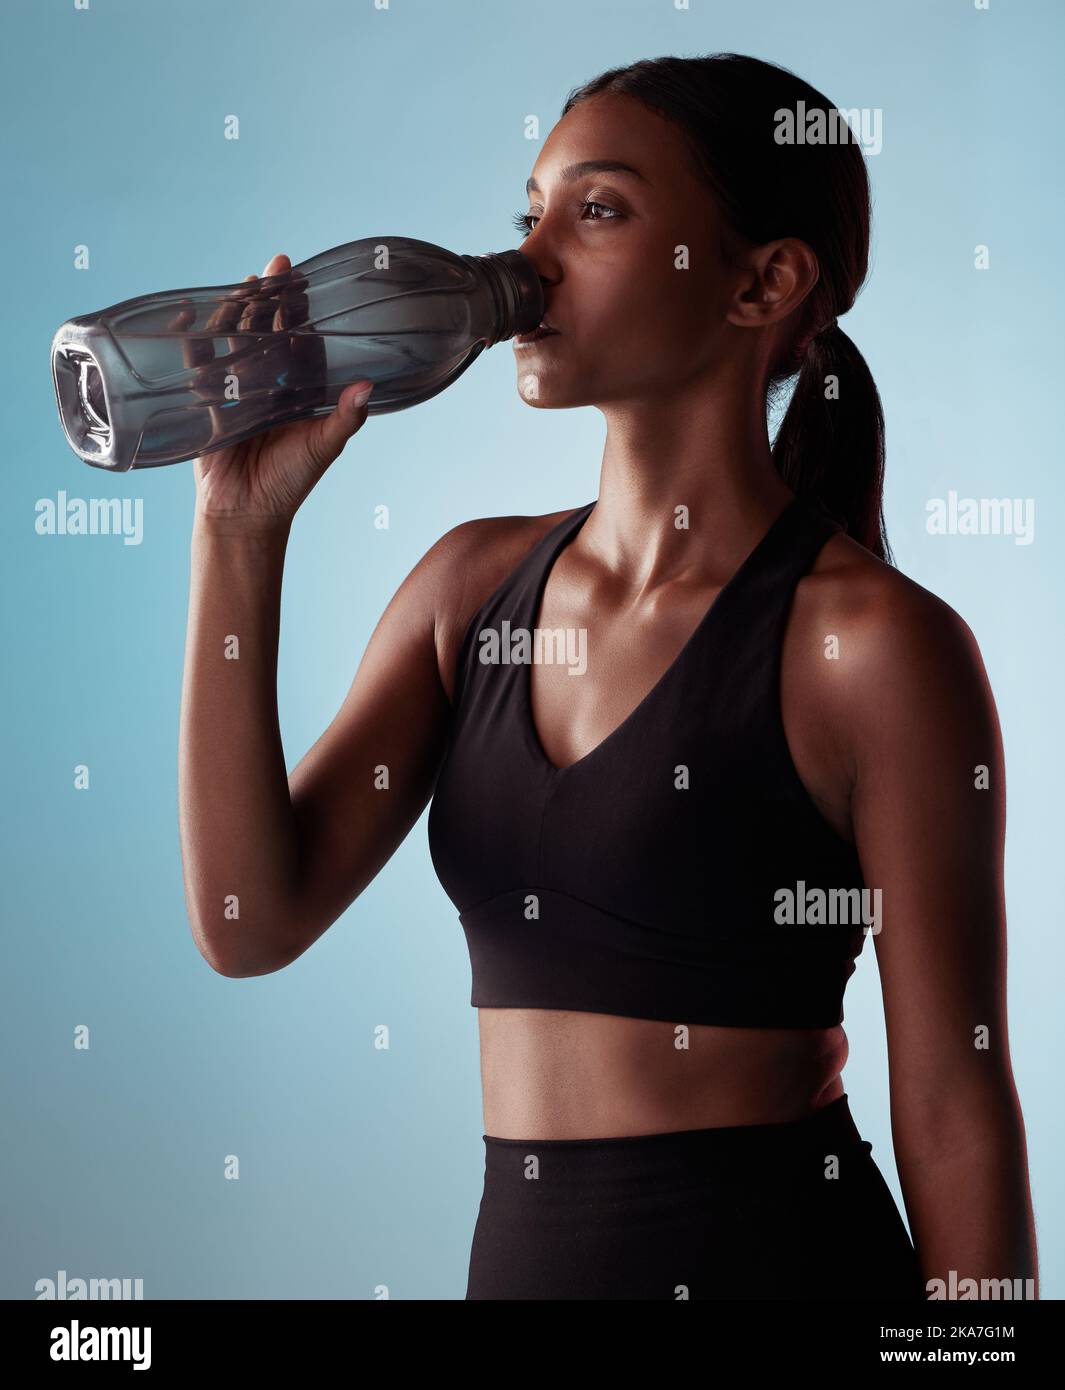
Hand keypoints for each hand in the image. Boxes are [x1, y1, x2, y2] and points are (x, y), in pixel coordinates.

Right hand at [173, 253, 372, 530]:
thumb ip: (345, 417)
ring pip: (236, 342)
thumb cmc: (289, 483)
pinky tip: (187, 314)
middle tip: (277, 266)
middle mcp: (269, 387)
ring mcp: (236, 391)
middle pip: (268, 334)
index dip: (303, 315)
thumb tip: (368, 387)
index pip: (302, 344)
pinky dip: (191, 340)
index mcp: (299, 392)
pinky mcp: (207, 402)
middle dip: (271, 301)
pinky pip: (196, 364)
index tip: (305, 285)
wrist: (245, 513)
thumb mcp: (323, 447)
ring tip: (243, 283)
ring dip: (237, 312)